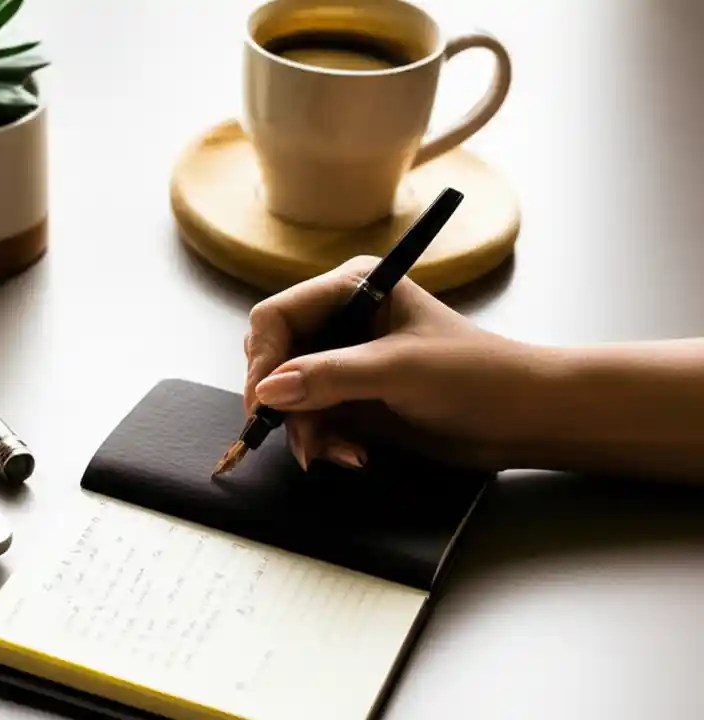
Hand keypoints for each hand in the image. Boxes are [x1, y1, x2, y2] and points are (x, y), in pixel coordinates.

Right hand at [243, 256, 541, 471]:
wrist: (523, 419)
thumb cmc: (477, 375)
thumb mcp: (399, 371)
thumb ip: (330, 376)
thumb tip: (269, 391)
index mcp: (353, 286)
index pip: (277, 316)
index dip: (264, 360)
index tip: (264, 404)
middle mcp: (341, 318)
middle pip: (275, 357)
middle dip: (284, 402)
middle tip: (303, 437)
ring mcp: (344, 361)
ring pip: (288, 397)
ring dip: (306, 430)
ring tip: (340, 454)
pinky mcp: (351, 398)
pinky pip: (310, 420)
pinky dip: (323, 441)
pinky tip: (355, 454)